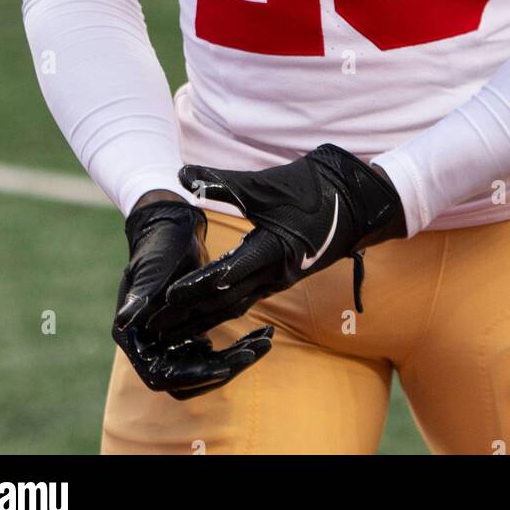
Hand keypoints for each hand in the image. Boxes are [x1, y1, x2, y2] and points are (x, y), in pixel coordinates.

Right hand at [112, 198, 273, 398]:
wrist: (171, 224)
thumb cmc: (160, 242)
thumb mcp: (154, 269)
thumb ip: (141, 296)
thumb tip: (124, 323)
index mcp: (131, 335)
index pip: (160, 375)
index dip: (190, 376)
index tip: (222, 368)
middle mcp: (146, 343)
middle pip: (182, 380)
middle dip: (217, 372)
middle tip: (250, 354)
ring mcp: (165, 340)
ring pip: (198, 369)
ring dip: (228, 363)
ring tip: (260, 345)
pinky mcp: (184, 331)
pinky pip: (206, 355)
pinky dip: (228, 351)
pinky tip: (252, 338)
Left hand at [150, 146, 405, 340]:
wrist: (353, 203)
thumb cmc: (309, 189)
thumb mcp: (264, 184)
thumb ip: (221, 182)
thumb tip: (180, 175)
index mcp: (273, 250)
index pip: (227, 275)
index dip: (196, 286)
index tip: (167, 296)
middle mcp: (276, 273)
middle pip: (226, 302)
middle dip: (190, 316)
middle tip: (156, 329)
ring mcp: (279, 280)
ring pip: (235, 307)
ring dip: (202, 320)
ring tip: (171, 334)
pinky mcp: (280, 278)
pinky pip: (246, 301)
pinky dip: (220, 311)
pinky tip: (202, 318)